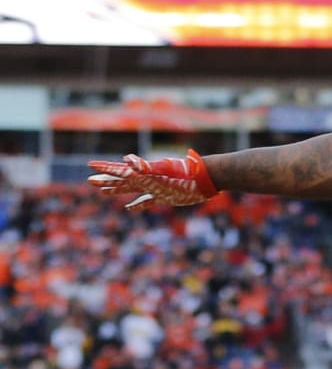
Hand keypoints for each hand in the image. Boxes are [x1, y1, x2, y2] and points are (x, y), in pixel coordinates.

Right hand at [87, 149, 218, 210]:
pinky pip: (147, 202)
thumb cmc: (185, 174)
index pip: (120, 170)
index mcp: (144, 173)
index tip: (90, 165)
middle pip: (122, 180)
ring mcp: (155, 188)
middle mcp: (147, 179)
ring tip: (104, 192)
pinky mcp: (165, 197)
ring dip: (117, 190)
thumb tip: (126, 160)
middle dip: (106, 180)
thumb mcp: (163, 170)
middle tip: (90, 180)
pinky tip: (129, 208)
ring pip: (131, 190)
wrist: (205, 179)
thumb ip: (145, 166)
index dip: (105, 168)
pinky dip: (138, 205)